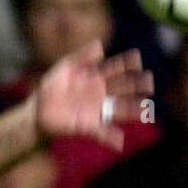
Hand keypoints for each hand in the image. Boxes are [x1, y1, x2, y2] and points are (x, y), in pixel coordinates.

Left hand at [34, 40, 153, 150]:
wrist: (37, 110)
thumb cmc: (51, 87)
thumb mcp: (65, 67)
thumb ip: (82, 56)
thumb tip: (100, 45)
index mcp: (95, 78)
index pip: (116, 69)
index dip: (127, 63)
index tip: (137, 58)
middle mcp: (100, 94)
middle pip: (123, 89)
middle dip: (137, 86)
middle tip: (149, 83)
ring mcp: (96, 110)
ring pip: (118, 110)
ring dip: (132, 111)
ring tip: (145, 111)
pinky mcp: (87, 126)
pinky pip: (102, 133)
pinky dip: (111, 138)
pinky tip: (120, 142)